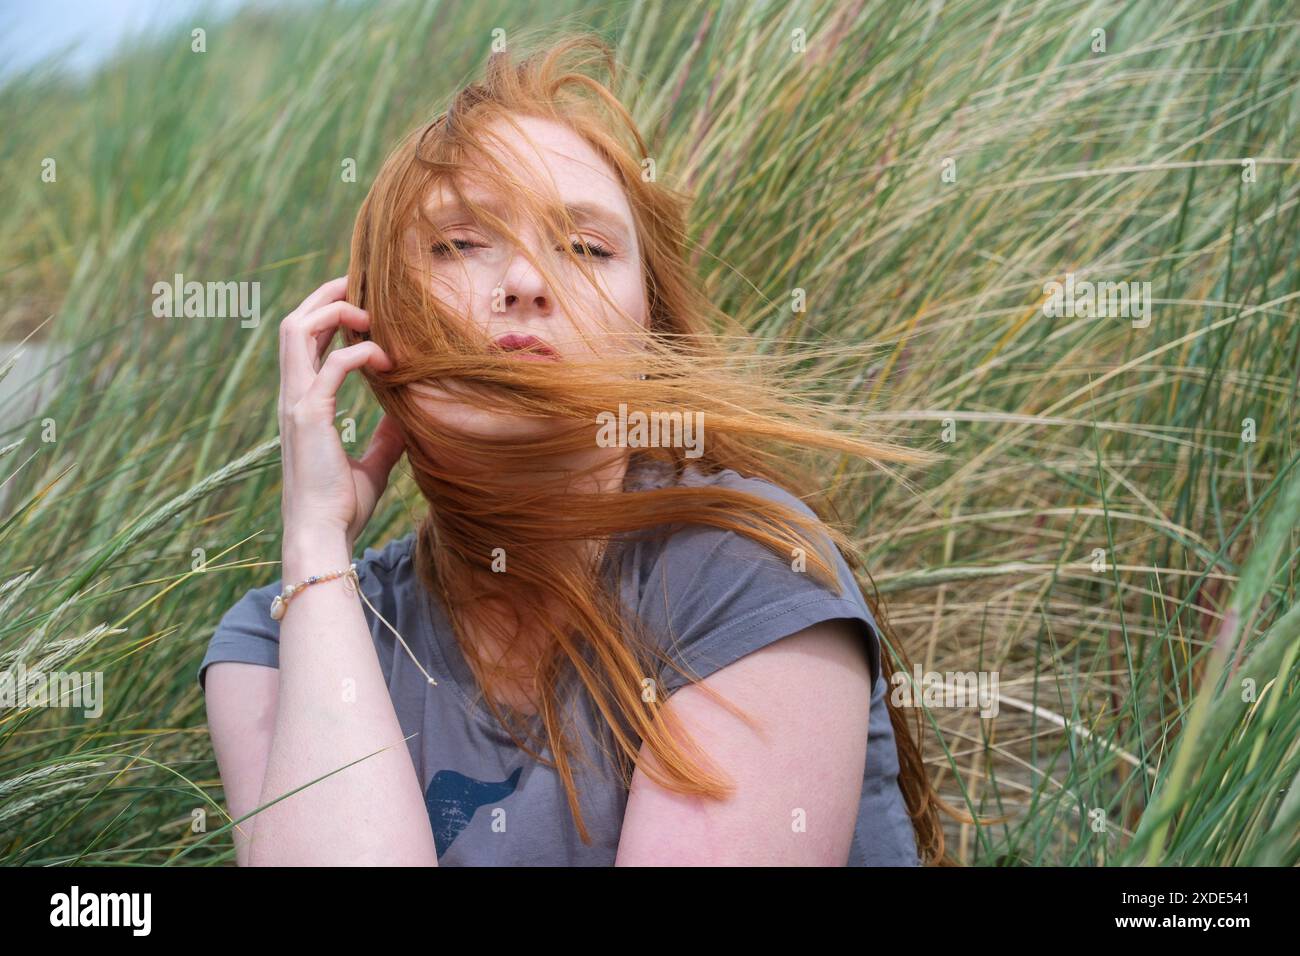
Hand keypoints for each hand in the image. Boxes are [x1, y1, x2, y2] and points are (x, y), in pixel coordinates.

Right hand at [277, 276, 405, 549]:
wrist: (322, 537)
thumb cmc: (341, 508)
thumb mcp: (372, 465)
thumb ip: (386, 437)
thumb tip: (408, 418)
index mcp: (303, 404)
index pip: (304, 342)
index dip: (326, 313)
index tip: (362, 301)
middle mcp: (293, 396)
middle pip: (294, 323)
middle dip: (325, 295)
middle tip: (362, 283)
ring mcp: (297, 403)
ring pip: (298, 330)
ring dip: (335, 310)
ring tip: (371, 313)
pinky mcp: (310, 415)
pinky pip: (333, 364)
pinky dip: (360, 351)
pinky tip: (387, 360)